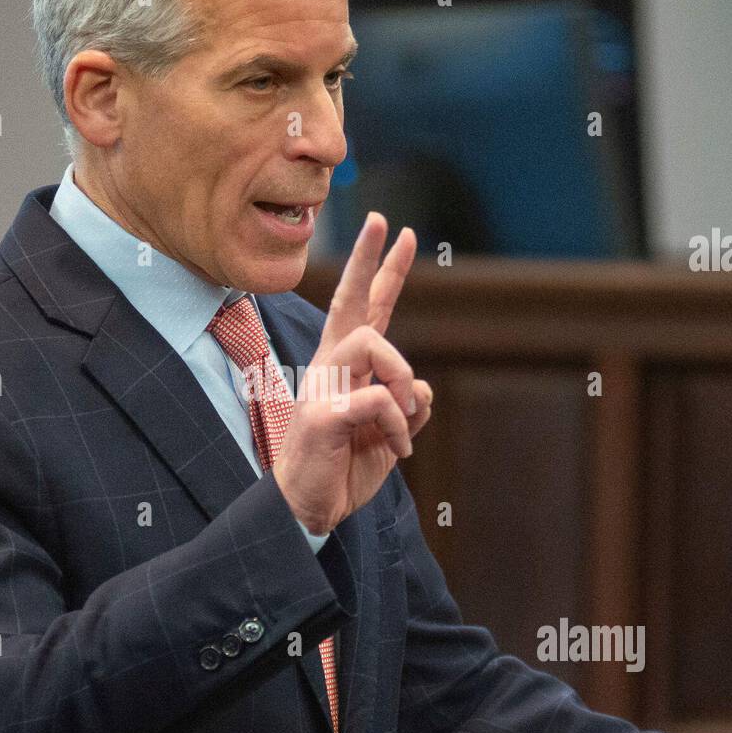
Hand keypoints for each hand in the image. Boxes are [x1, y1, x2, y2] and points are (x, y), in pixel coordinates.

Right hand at [272, 212, 432, 534]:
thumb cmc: (342, 470)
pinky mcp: (322, 414)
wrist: (307, 510)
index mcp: (346, 368)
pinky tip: (395, 450)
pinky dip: (400, 428)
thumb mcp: (388, 437)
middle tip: (384, 222)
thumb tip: (424, 390)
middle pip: (350, 302)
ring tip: (404, 420)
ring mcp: (322, 387)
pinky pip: (380, 399)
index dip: (382, 270)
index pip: (365, 309)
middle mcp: (330, 367)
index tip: (397, 231)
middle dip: (368, 259)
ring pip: (374, 344)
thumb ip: (407, 409)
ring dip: (403, 380)